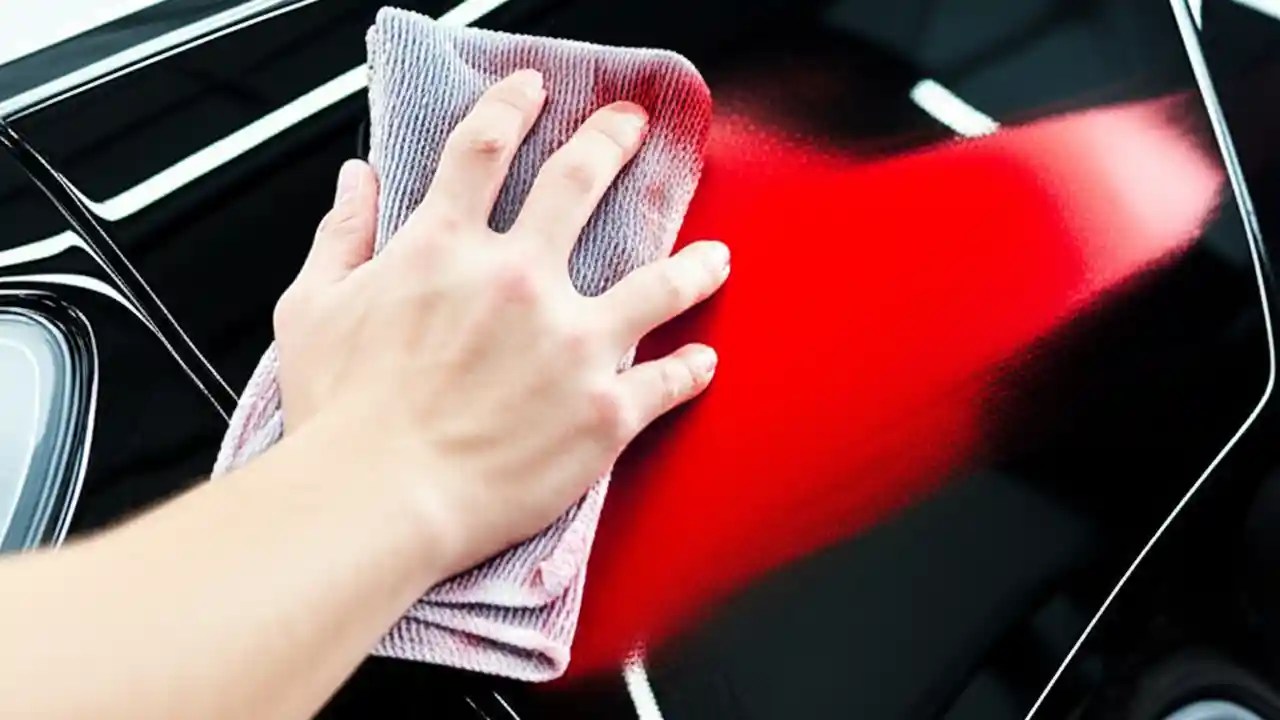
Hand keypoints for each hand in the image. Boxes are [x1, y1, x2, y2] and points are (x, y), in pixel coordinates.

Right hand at [271, 69, 728, 576]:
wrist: (378, 501)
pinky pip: (669, 379)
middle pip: (581, 182)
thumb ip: (341, 237)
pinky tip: (704, 361)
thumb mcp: (313, 309)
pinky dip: (692, 369)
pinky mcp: (604, 409)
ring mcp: (572, 343)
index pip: (485, 149)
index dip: (512, 107)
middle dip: (611, 142)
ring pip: (658, 281)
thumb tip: (358, 181)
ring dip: (693, 263)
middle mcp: (520, 282)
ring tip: (715, 256)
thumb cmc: (342, 419)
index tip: (534, 91)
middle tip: (629, 127)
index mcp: (447, 250)